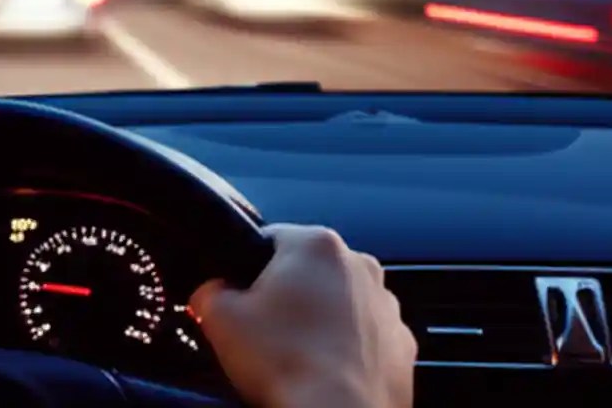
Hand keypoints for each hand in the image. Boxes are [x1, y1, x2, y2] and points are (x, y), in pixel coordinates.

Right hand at [190, 225, 415, 407]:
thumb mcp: (219, 317)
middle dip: (288, 295)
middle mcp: (360, 266)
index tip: (240, 297)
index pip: (271, 238)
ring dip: (320, 321)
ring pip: (340, 303)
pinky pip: (365, 338)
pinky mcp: (402, 345)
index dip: (248, 269)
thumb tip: (212, 293)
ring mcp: (387, 307)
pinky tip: (323, 372)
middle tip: (263, 330)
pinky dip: (347, 350)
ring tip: (295, 355)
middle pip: (309, 271)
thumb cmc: (285, 362)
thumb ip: (209, 291)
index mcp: (316, 244)